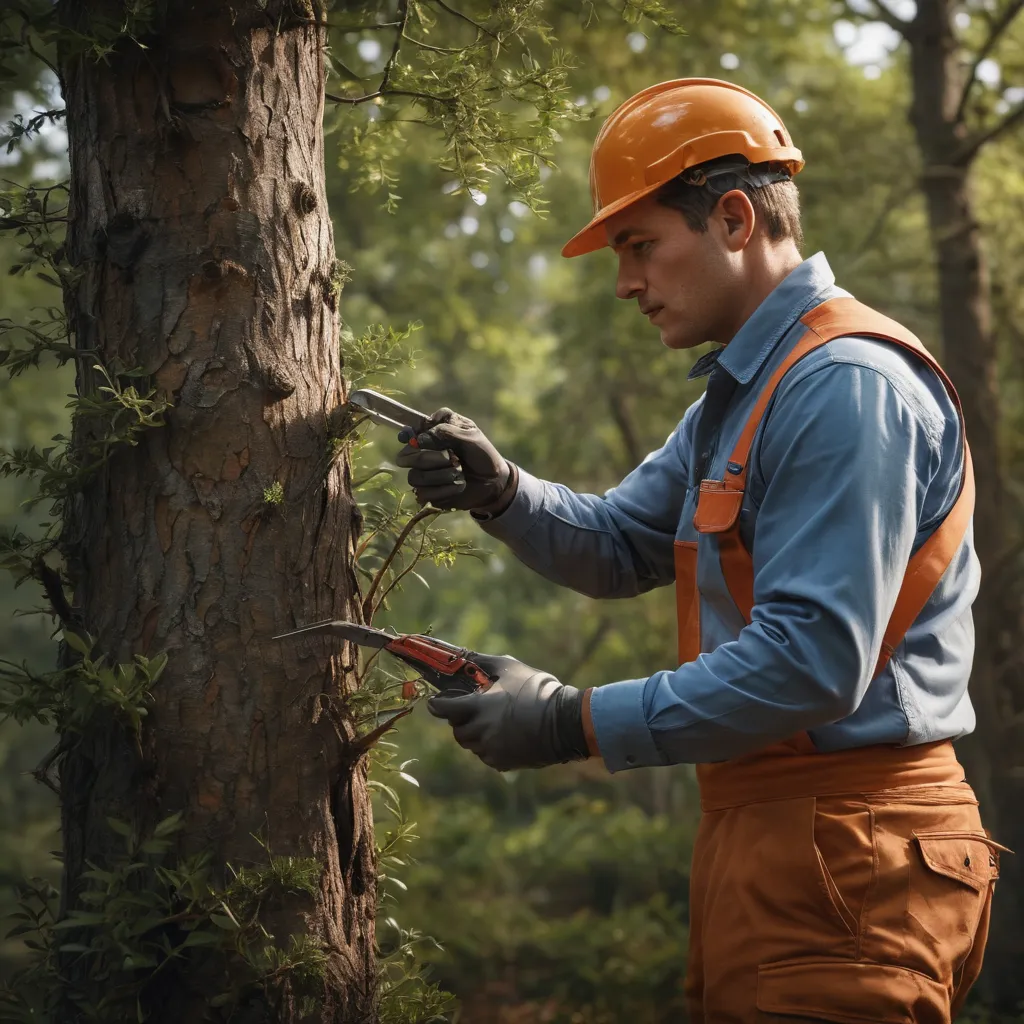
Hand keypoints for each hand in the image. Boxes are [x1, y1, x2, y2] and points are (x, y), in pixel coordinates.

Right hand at [395, 408, 514, 511]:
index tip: (411, 440)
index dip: (407, 437)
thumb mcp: (470, 435)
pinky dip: (445, 490)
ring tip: (460, 472)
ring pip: (415, 477)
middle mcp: (422, 452)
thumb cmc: (482, 453)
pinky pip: (424, 494)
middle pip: (406, 457)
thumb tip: (418, 440)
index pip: (408, 434)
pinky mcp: (428, 493)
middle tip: (453, 458)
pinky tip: (460, 486)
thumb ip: (445, 432)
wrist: (494, 480)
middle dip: (431, 458)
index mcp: (431, 432)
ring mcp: (423, 473)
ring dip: (441, 475)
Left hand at [427, 653, 590, 770]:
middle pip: (457, 730)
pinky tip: (503, 735)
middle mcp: (482, 730)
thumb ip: (481, 662)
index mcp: (480, 706)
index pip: (444, 710)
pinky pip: (485, 755)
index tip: (435, 702)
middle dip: (459, 720)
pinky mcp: (502, 762)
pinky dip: (488, 746)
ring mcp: (491, 749)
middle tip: (469, 710)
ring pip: (470, 744)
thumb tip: (460, 653)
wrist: (564, 722)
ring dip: (474, 733)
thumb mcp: (510, 668)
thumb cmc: (537, 689)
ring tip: (490, 722)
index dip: (437, 705)